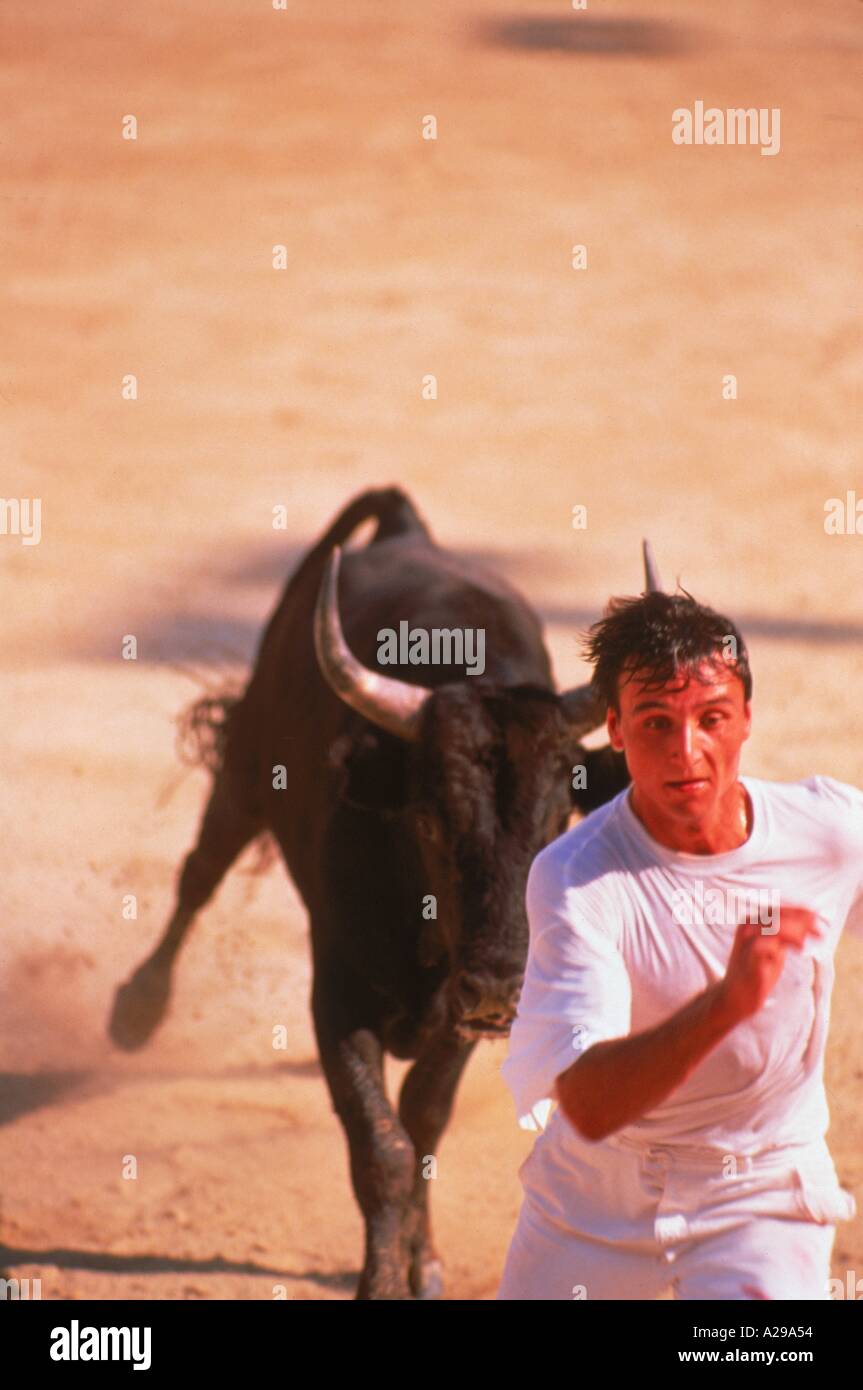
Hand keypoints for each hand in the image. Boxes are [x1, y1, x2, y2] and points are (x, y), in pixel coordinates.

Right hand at [715, 905, 822, 1023]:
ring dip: (796, 932)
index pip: (778, 909)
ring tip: (808, 942)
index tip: (818, 918)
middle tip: (820, 931)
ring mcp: (747, 944)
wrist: (734, 997)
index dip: (800, 911)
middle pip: (777, 915)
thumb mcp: (773, 948)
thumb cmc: (755, 971)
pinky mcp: (749, 961)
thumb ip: (784, 935)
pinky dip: (784, 945)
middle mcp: (747, 929)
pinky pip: (764, 946)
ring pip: (773, 927)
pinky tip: (799, 950)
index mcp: (752, 923)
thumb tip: (806, 925)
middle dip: (802, 920)